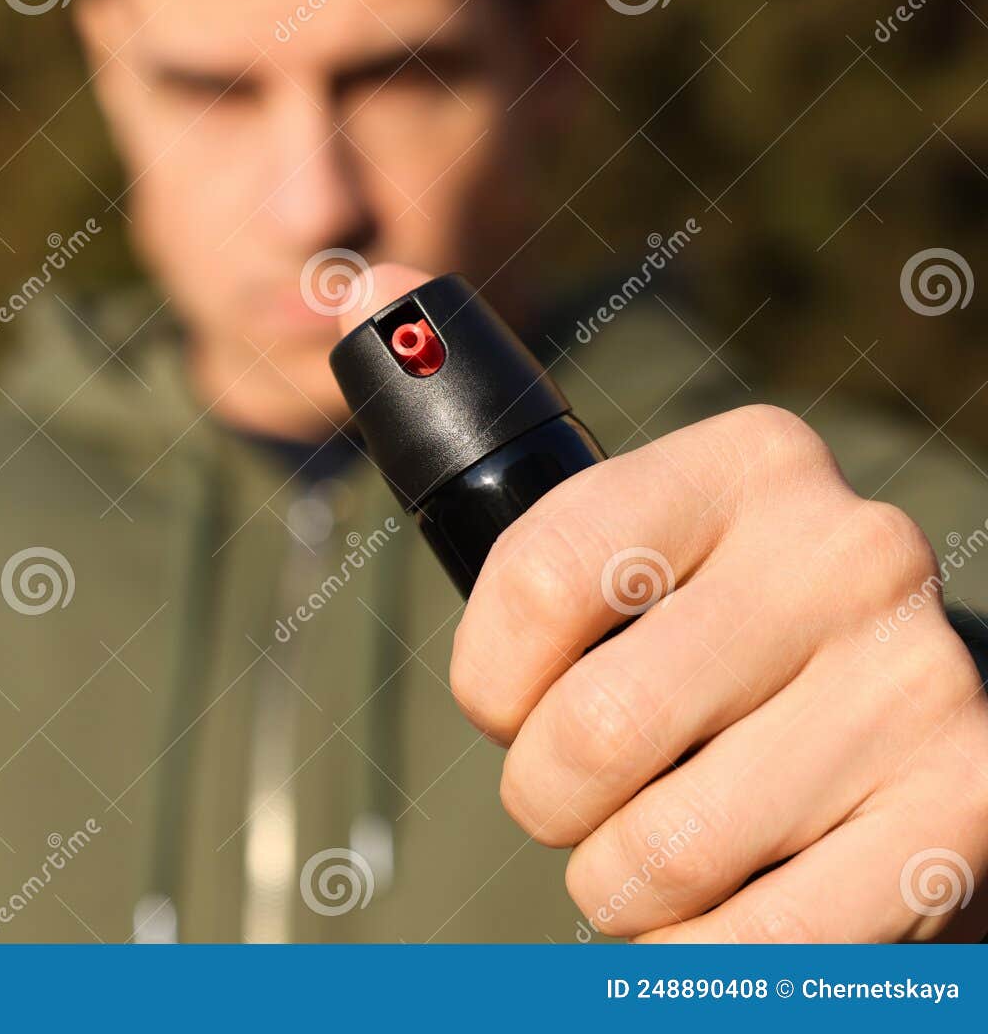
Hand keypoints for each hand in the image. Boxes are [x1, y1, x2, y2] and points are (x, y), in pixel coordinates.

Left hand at [452, 401, 987, 941]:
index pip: (539, 581)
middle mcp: (847, 555)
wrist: (895, 703)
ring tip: (654, 848)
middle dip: (547, 799)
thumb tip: (499, 708)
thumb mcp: (642, 568)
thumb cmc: (719, 644)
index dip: (490, 682)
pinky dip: (696, 962)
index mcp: (747, 468)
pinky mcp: (961, 812)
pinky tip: (700, 925)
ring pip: (665, 853)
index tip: (512, 708)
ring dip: (618, 887)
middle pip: (594, 730)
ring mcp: (915, 684)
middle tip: (575, 799)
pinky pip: (769, 942)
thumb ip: (550, 598)